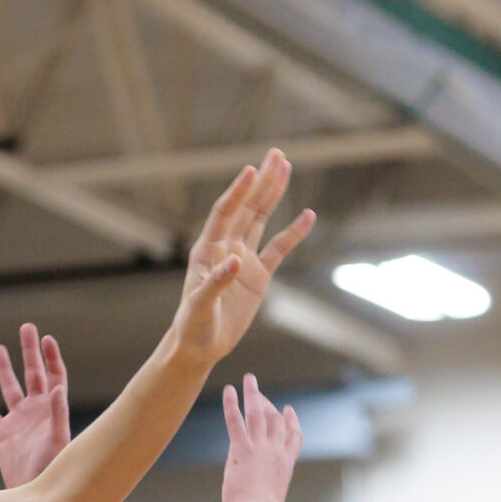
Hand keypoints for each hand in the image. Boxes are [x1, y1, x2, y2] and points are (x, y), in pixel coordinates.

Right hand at [0, 323, 71, 488]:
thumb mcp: (58, 441)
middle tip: (26, 328)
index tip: (46, 337)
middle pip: (32, 374)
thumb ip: (58, 415)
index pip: (54, 376)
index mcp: (52, 410)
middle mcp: (36, 412)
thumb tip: (58, 388)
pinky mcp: (2, 436)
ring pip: (9, 389)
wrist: (33, 495)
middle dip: (29, 352)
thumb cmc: (52, 470)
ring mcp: (19, 422)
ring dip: (3, 369)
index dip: (51, 357)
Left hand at [171, 150, 314, 364]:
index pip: (224, 214)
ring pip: (261, 220)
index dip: (237, 192)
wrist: (199, 346)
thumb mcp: (200, 306)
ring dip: (272, 195)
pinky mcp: (258, 276)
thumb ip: (216, 284)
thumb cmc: (192, 326)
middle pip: (246, 208)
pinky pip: (278, 249)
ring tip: (286, 168)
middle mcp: (225, 249)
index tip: (251, 170)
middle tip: (277, 155)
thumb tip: (237, 261)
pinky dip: (293, 234)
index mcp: (207, 251)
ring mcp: (244, 260)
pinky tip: (308, 215)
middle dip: (261, 182)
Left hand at [222, 373, 301, 501]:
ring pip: (258, 414)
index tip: (288, 410)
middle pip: (276, 420)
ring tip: (249, 378)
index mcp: (285, 464)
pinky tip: (228, 390)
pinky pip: (236, 421)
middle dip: (268, 403)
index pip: (293, 437)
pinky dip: (232, 404)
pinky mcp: (242, 450)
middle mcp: (276, 452)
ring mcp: (260, 449)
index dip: (291, 421)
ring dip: (253, 393)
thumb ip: (269, 494)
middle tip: (258, 391)